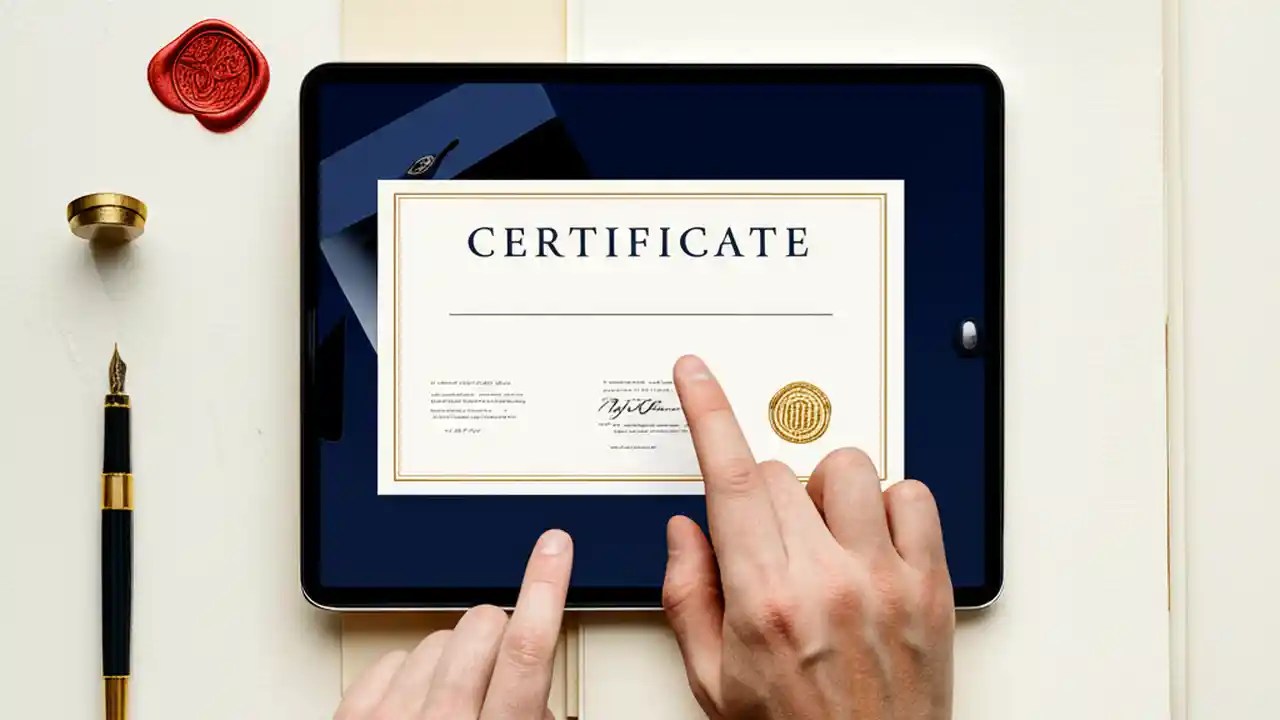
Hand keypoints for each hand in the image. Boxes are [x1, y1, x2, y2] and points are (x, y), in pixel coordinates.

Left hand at [335, 529, 572, 719]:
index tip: (554, 548)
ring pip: (436, 636)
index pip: (526, 649)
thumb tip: (539, 699)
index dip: (545, 588)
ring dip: (451, 659)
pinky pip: (392, 658)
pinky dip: (407, 675)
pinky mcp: (354, 716)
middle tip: (495, 675)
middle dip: (496, 636)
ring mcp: (391, 717)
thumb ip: (531, 717)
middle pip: (482, 626)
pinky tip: (415, 705)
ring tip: (450, 703)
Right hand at [663, 356, 954, 719]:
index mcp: (765, 601)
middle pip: (782, 473)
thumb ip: (688, 597)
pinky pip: (912, 496)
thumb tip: (686, 532)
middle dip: (762, 495)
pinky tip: (869, 539)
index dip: (708, 413)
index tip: (695, 375)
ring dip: (824, 491)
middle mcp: (828, 581)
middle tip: (766, 544)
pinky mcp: (929, 585)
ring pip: (847, 467)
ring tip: (822, 538)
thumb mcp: (712, 682)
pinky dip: (888, 505)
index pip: (731, 479)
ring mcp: (884, 578)